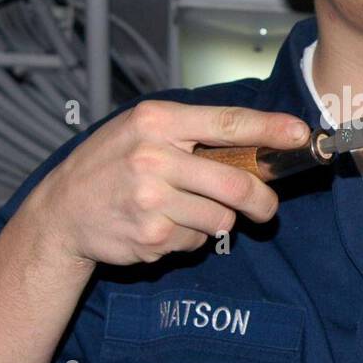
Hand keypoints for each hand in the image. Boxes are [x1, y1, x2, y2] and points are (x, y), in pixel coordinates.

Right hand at [31, 101, 311, 265]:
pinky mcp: (151, 236)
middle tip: (267, 208)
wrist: (61, 211)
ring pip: (221, 218)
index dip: (270, 129)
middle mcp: (153, 157)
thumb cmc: (109, 165)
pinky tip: (159, 225)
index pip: (228, 122)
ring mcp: (151, 200)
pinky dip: (189, 236)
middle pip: (235, 184)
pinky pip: (197, 240)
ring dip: (215, 220)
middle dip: (262, 201)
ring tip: (182, 210)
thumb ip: (192, 133)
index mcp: (157, 121)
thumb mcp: (141, 130)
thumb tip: (255, 146)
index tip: (301, 134)